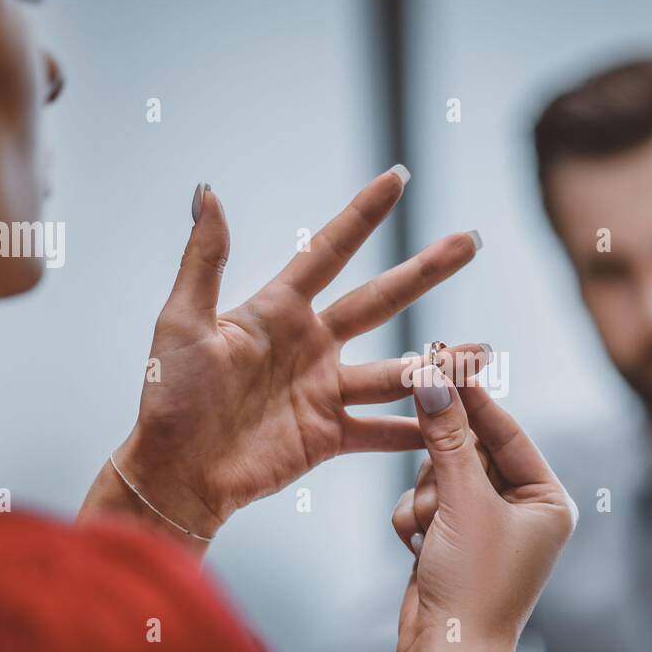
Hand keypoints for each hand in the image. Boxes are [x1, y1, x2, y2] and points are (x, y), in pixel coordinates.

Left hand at [81, 168, 483, 546]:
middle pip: (381, 299)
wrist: (174, 474)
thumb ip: (203, 261)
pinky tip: (455, 424)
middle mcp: (309, 345)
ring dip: (439, 363)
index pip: (330, 252)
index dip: (363, 214)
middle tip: (471, 241)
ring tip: (482, 351)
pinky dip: (419, 432)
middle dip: (427, 270)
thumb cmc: (169, 396)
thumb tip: (208, 193)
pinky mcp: (328, 436)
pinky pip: (382, 431)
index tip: (399, 177)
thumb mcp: (181, 323)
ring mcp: (323, 391)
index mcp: (276, 311)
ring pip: (395, 371)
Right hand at [390, 364, 577, 651]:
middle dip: (443, 464)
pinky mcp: (450, 541)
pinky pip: (422, 504)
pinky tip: (417, 549)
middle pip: (469, 449)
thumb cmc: (473, 586)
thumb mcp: (462, 502)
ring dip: (426, 498)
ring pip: (439, 475)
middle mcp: (521, 510)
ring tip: (430, 531)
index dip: (473, 397)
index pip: (507, 431)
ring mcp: (483, 527)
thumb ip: (447, 439)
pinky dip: (413, 519)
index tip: (443, 358)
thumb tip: (433, 381)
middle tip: (423, 428)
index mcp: (547, 500)